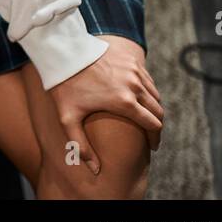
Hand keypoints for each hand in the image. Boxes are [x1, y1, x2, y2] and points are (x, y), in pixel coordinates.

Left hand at [49, 37, 163, 175]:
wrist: (63, 51)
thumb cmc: (64, 86)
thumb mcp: (68, 117)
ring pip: (155, 95)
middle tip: (150, 135)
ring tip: (144, 118)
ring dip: (153, 108)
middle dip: (157, 126)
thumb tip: (95, 170)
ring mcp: (135, 71)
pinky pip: (148, 80)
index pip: (153, 126)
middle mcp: (135, 86)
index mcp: (125, 102)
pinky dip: (148, 91)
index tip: (151, 147)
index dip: (154, 139)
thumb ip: (81, 145)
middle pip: (158, 111)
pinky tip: (138, 98)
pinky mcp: (131, 61)